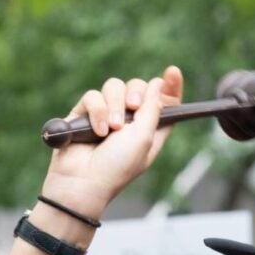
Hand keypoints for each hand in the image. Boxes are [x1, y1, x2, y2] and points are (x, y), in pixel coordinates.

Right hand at [40, 67, 183, 217]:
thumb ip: (153, 108)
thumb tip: (157, 82)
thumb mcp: (144, 138)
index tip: (172, 72)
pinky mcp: (84, 115)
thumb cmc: (117, 168)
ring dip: (114, 106)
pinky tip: (96, 132)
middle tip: (133, 107)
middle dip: (136, 93)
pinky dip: (96, 112)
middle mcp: (130, 121)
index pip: (164, 101)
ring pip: (114, 87)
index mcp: (150, 129)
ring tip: (111, 130)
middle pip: (137, 86)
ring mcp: (106, 116)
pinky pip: (92, 96)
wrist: (82, 182)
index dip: (170, 85)